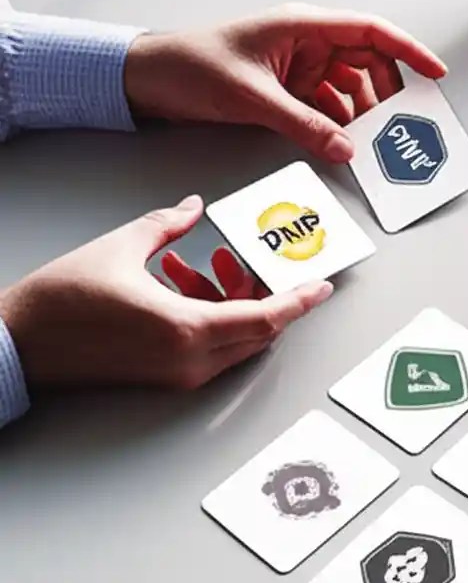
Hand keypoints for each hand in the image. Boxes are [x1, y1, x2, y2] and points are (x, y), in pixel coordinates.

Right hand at [0, 196, 332, 389]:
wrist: (15, 343)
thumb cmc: (60, 302)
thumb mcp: (123, 246)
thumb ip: (170, 224)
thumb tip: (194, 207)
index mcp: (188, 330)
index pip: (267, 318)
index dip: (299, 300)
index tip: (321, 286)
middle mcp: (189, 360)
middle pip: (257, 330)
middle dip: (264, 291)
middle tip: (253, 259)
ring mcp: (177, 373)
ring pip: (233, 337)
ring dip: (231, 298)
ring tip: (204, 260)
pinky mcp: (163, 375)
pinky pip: (208, 345)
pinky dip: (208, 313)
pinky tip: (180, 277)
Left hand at [122, 3, 446, 162]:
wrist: (146, 80)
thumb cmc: (189, 65)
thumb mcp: (252, 97)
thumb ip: (304, 125)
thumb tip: (346, 147)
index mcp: (302, 26)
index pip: (370, 32)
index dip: (408, 51)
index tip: (434, 73)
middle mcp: (306, 43)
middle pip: (367, 64)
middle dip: (386, 93)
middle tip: (398, 124)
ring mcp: (298, 68)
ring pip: (349, 90)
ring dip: (361, 115)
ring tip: (372, 141)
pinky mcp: (287, 91)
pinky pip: (326, 108)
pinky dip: (338, 126)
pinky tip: (344, 144)